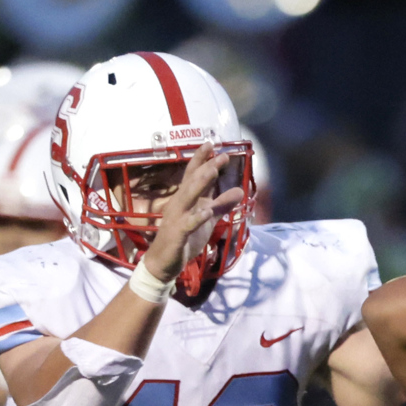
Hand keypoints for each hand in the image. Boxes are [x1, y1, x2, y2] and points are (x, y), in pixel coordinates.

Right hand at [140, 144, 244, 282]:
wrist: (164, 262)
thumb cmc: (185, 238)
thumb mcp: (207, 219)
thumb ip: (222, 204)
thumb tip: (241, 190)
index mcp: (186, 199)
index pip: (192, 174)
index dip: (201, 159)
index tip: (211, 143)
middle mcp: (179, 204)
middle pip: (193, 181)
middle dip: (206, 166)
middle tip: (222, 154)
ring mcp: (177, 218)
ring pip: (189, 197)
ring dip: (201, 183)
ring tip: (213, 170)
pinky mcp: (177, 234)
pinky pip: (188, 224)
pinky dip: (197, 217)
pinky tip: (206, 212)